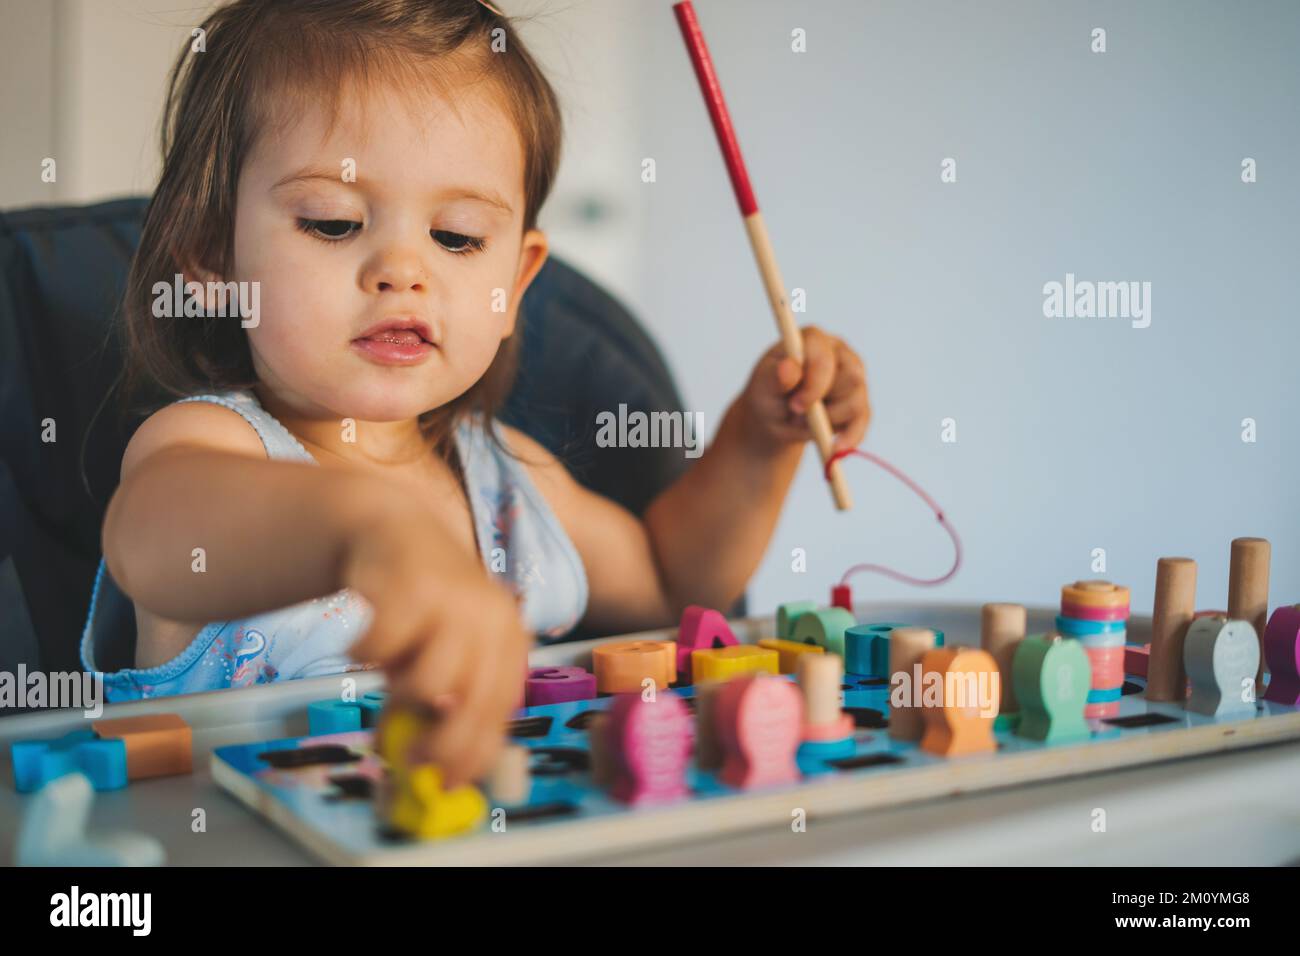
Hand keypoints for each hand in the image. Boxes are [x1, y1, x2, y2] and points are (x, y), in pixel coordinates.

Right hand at [342, 508, 529, 788]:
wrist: (393, 530)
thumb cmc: (422, 606)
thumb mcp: (445, 650)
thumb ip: (444, 699)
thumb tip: (425, 763)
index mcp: (510, 639)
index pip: (501, 710)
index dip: (474, 754)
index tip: (447, 783)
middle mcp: (494, 619)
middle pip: (472, 704)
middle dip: (438, 744)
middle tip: (405, 758)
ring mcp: (457, 601)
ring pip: (427, 683)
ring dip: (397, 689)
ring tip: (389, 670)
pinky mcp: (413, 586)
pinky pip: (379, 650)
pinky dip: (362, 654)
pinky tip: (362, 639)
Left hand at [738, 325, 870, 454]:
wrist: (775, 418)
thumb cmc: (767, 394)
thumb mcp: (762, 387)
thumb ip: (775, 377)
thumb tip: (789, 367)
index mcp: (813, 340)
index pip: (826, 357)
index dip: (815, 385)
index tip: (795, 405)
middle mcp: (838, 352)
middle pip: (850, 378)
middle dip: (823, 405)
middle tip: (797, 416)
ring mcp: (852, 375)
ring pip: (857, 401)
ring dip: (830, 421)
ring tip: (804, 422)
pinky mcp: (858, 399)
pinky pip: (863, 420)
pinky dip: (849, 437)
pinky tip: (834, 448)